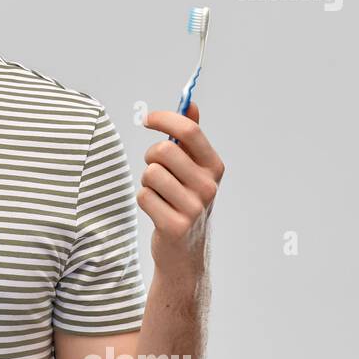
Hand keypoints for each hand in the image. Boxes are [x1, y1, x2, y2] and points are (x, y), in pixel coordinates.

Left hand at [137, 101, 224, 278]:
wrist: (185, 254)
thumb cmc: (184, 202)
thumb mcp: (193, 170)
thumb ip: (190, 138)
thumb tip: (191, 104)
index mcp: (214, 167)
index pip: (189, 131)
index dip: (164, 119)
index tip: (147, 119)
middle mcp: (208, 186)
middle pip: (162, 151)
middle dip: (150, 156)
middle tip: (154, 168)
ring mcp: (194, 207)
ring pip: (150, 174)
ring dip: (146, 182)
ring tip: (158, 194)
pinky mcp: (175, 225)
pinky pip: (143, 196)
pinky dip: (143, 200)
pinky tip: (156, 211)